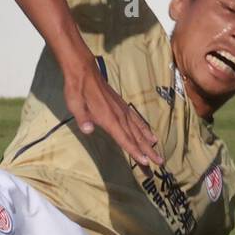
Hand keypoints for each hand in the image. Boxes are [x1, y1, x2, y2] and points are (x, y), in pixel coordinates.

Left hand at [63, 53, 162, 167]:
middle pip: (136, 137)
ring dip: (149, 142)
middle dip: (148, 151)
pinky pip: (137, 119)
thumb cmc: (77, 89)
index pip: (124, 138)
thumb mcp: (74, 104)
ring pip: (139, 129)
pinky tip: (150, 135)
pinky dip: (145, 128)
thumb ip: (82, 118)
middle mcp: (119, 115)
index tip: (146, 162)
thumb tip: (88, 130)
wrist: (84, 71)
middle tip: (160, 162)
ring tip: (158, 153)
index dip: (134, 151)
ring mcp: (123, 110)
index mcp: (108, 118)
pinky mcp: (122, 105)